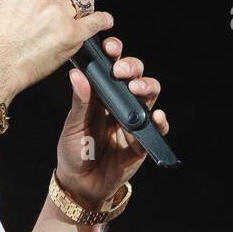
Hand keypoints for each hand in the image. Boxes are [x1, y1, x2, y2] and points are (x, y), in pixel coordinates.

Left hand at [55, 35, 169, 208]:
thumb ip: (79, 101)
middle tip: (121, 71)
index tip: (110, 47)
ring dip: (146, 88)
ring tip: (137, 89)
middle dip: (132, 67)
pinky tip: (156, 116)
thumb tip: (77, 73)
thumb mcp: (73, 125)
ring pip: (149, 97)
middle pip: (135, 77)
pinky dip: (159, 121)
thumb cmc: (73, 151)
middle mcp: (120, 104)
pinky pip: (156, 129)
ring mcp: (133, 122)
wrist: (80, 184)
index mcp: (101, 95)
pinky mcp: (142, 142)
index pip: (112, 68)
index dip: (115, 54)